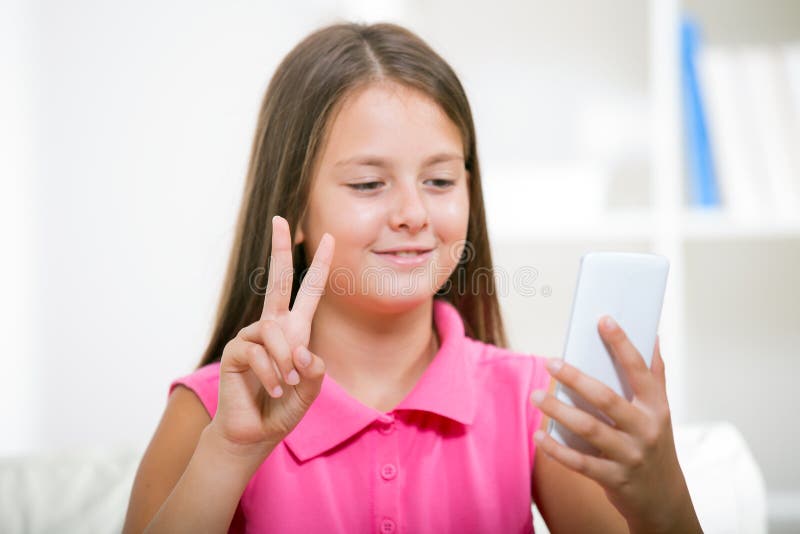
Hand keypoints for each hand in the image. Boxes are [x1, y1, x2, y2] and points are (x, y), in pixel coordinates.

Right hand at [209, 215, 334, 458]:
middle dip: (279, 250)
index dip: (318, 265)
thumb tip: (304, 352)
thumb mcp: (309, 392)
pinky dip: (270, 373)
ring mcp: (251, 337)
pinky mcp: (235, 352)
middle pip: (276, 281)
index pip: (308, 291)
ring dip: (284, 361)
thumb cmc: (282, 409)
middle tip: (279, 219)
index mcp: (295, 331)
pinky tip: (273, 390)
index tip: (327, 237)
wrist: (253, 434)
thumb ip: (315, 374)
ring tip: (286, 384)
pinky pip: (256, 352)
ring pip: (273, 332)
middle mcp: (272, 328)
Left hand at [531, 316, 701, 533]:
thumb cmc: (655, 444)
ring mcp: (630, 455)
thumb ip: (655, 375)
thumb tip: (652, 335)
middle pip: (607, 399)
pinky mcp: (614, 479)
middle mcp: (646, 429)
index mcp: (656, 407)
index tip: (603, 320)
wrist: (664, 500)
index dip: (622, 344)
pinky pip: (580, 463)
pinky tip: (539, 437)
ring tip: (536, 396)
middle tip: (550, 362)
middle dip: (576, 379)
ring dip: (559, 411)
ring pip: (589, 429)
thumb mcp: (661, 411)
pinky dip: (557, 450)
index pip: (639, 370)